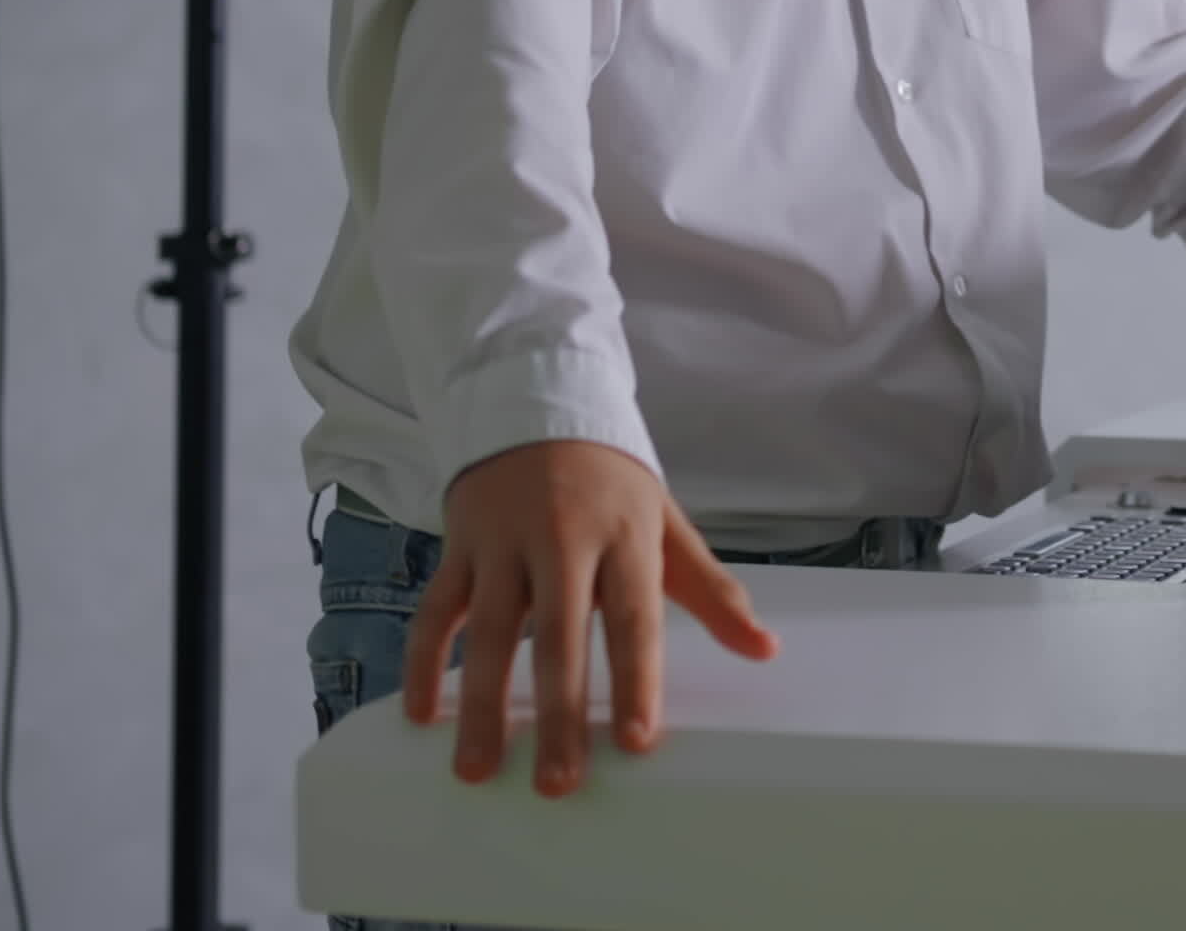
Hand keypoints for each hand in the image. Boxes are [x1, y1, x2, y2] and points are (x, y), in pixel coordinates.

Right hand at [399, 440, 777, 796]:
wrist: (540, 401)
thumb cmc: (613, 482)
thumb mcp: (667, 526)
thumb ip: (712, 592)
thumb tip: (764, 649)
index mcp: (624, 535)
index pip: (633, 618)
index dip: (635, 681)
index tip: (636, 742)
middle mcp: (561, 538)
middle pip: (558, 637)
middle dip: (557, 713)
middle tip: (556, 783)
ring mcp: (504, 541)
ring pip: (488, 631)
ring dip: (480, 705)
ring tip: (478, 769)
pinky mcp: (459, 543)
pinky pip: (436, 609)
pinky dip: (424, 661)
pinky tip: (422, 714)